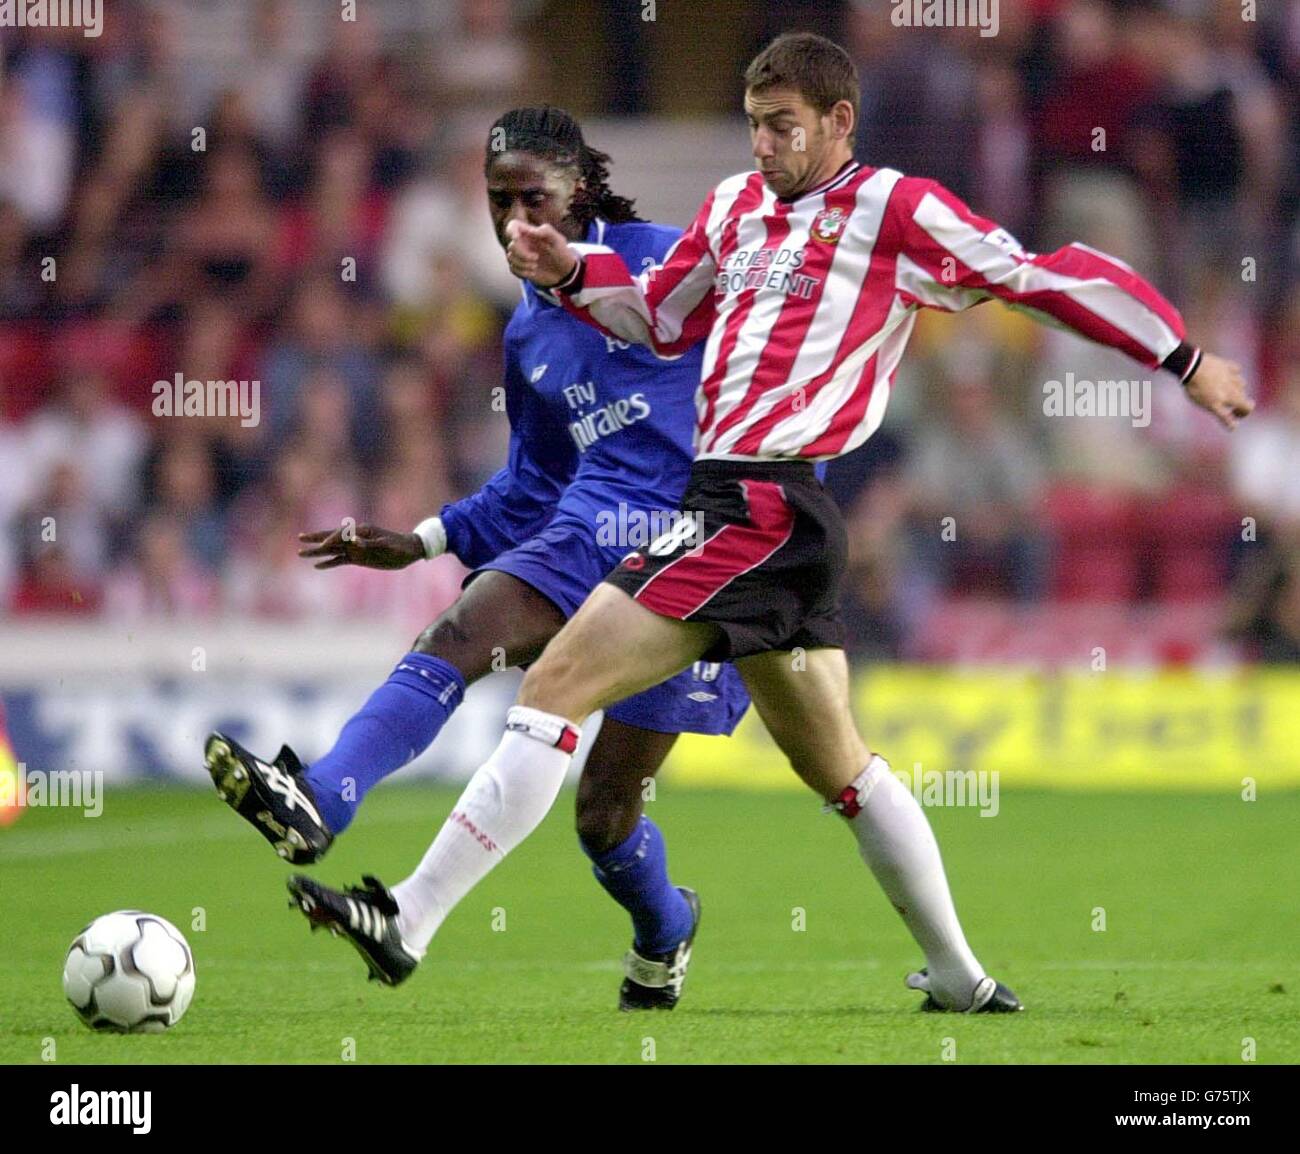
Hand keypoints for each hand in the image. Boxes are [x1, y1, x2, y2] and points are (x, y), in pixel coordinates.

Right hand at [297, 524, 425, 569]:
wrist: (409, 551)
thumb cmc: (401, 546)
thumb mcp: (388, 545)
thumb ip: (371, 543)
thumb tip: (355, 540)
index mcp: (363, 531)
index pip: (342, 534)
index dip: (331, 539)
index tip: (322, 547)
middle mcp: (356, 538)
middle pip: (332, 538)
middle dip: (316, 539)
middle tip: (300, 539)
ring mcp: (355, 548)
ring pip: (332, 550)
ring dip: (318, 552)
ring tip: (301, 554)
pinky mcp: (358, 558)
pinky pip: (340, 560)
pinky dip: (329, 563)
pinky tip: (317, 566)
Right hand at [505, 220, 577, 287]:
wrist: (564, 272)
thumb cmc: (561, 252)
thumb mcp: (558, 240)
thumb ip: (546, 231)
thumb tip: (530, 230)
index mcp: (530, 233)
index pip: (513, 226)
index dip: (511, 231)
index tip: (517, 238)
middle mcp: (523, 243)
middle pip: (511, 245)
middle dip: (522, 253)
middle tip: (536, 257)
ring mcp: (521, 256)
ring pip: (510, 258)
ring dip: (522, 264)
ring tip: (535, 266)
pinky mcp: (521, 267)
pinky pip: (512, 268)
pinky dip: (522, 272)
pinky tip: (533, 272)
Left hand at [1183, 353, 1254, 430]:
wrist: (1192, 367)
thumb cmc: (1199, 389)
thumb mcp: (1210, 406)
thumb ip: (1224, 416)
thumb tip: (1234, 427)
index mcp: (1233, 397)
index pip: (1248, 408)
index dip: (1243, 413)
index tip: (1233, 414)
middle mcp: (1236, 386)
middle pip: (1243, 396)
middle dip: (1237, 402)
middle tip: (1224, 404)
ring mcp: (1233, 375)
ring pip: (1241, 384)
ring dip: (1234, 388)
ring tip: (1220, 390)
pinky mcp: (1228, 365)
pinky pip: (1235, 371)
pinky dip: (1232, 375)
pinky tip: (1222, 376)